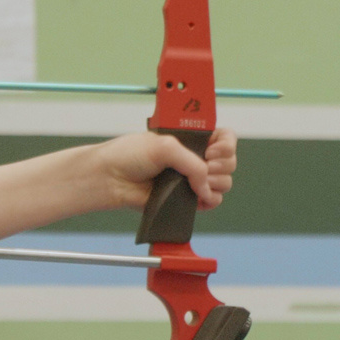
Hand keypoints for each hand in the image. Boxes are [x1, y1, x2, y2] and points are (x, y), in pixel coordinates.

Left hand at [93, 129, 236, 211]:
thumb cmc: (129, 155)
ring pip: (223, 183)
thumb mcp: (165, 147)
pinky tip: (198, 196)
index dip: (226, 145)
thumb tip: (206, 186)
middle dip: (223, 165)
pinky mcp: (185, 199)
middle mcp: (194, 157)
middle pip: (229, 162)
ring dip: (217, 182)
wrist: (110, 178)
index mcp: (191, 138)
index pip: (224, 138)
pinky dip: (210, 199)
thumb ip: (193, 163)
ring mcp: (191, 179)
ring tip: (196, 183)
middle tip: (207, 164)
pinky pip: (211, 201)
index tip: (211, 150)